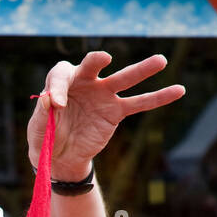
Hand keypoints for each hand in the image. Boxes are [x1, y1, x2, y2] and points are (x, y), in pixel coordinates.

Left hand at [27, 51, 185, 180]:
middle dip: (96, 60)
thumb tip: (50, 99)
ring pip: (124, 79)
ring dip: (142, 69)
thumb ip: (42, 113)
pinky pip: (139, 103)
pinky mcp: (116, 111)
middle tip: (103, 58)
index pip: (61, 74)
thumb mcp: (38, 130)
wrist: (61, 158)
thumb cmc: (45, 139)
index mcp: (62, 82)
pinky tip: (178, 90)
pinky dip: (158, 97)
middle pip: (92, 65)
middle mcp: (85, 82)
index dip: (59, 87)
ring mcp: (103, 95)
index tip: (57, 105)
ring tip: (161, 60)